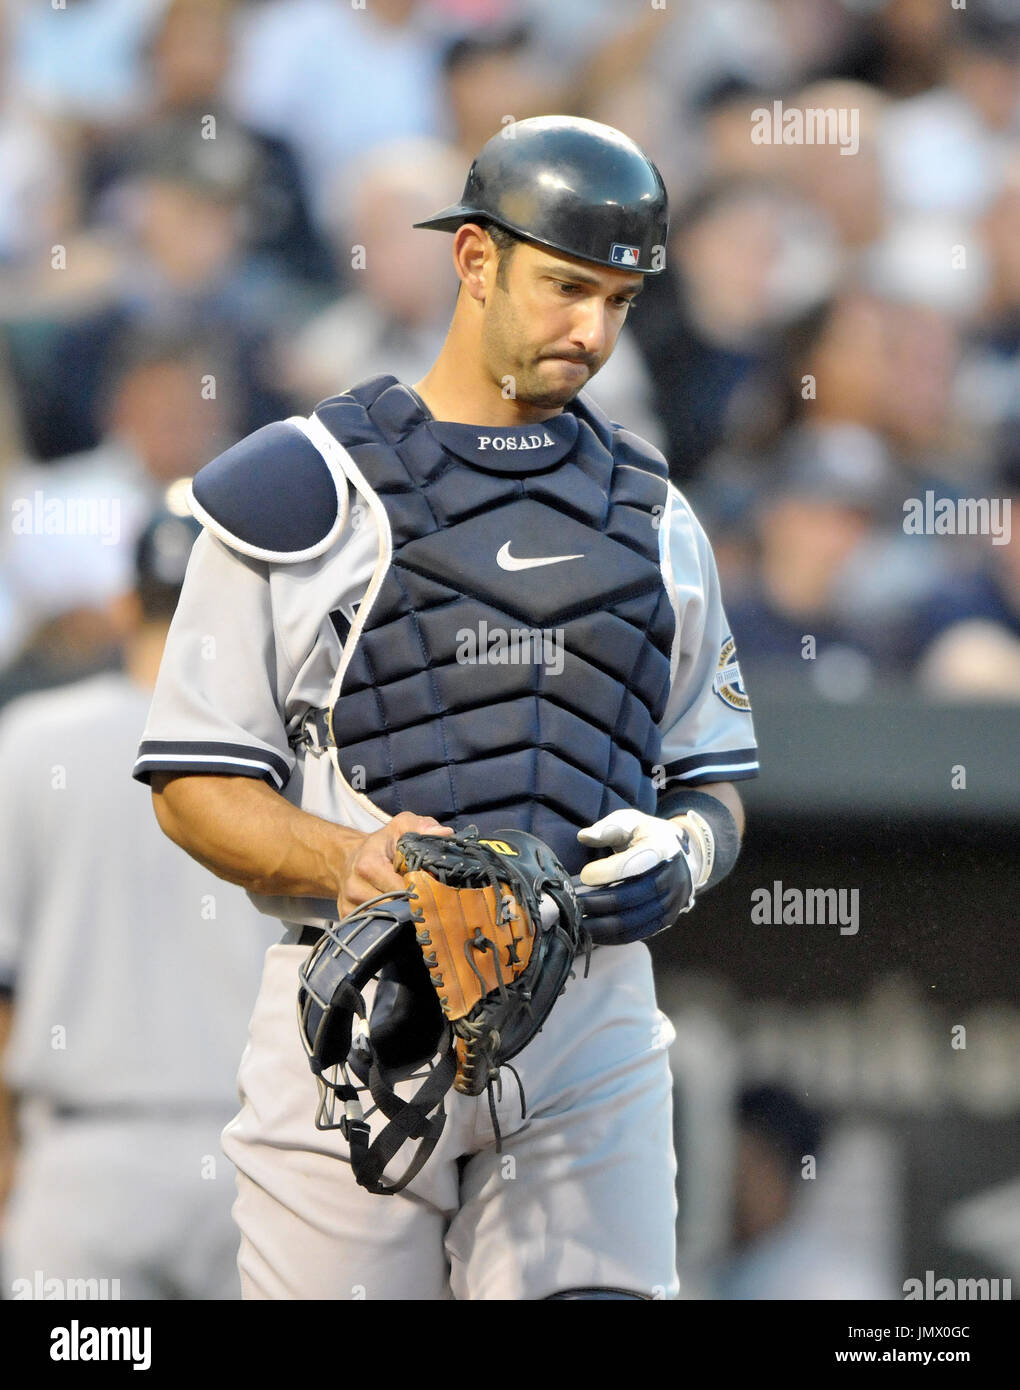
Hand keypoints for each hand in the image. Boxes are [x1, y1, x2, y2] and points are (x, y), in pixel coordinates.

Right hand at [337, 812, 452, 916]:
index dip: (421, 890)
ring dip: (404, 917)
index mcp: (367, 865)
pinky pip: (376, 928)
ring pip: (387, 920)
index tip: (435, 890)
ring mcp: (350, 906)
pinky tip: (400, 915)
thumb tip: (445, 834)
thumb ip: (421, 826)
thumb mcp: (400, 826)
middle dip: (414, 906)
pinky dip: (391, 924)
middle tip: (431, 903)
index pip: (402, 888)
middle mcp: (355, 888)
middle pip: (395, 907)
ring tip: (416, 908)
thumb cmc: (382, 844)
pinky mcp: (348, 918)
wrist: (349, 858)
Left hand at [574, 809, 697, 943]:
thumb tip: (583, 836)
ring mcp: (671, 903)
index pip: (633, 865)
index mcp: (662, 850)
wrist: (682, 855)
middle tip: (571, 902)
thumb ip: (608, 828)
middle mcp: (671, 879)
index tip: (584, 874)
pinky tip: (591, 933)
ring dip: (601, 924)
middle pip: (630, 897)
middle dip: (597, 902)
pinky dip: (613, 936)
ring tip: (576, 920)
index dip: (607, 872)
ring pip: (632, 920)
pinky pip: (637, 933)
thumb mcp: (631, 822)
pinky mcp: (666, 920)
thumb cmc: (648, 836)